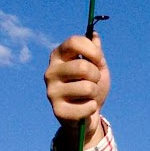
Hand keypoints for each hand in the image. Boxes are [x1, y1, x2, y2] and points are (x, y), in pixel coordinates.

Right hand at [45, 32, 110, 149]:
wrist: (88, 115)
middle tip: (93, 82)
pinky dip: (92, 107)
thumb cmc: (91, 87)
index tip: (99, 60)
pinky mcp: (57, 110)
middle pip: (83, 67)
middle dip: (96, 75)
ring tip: (88, 96)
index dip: (92, 51)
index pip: (74, 42)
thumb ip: (95, 52)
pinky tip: (84, 108)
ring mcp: (51, 91)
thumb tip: (94, 35)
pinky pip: (87, 106)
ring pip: (87, 87)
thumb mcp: (97, 67)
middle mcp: (50, 72)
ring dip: (94, 92)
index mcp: (58, 56)